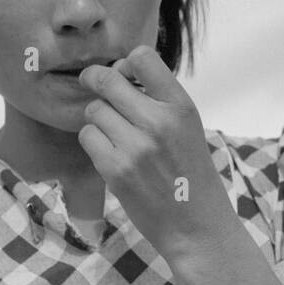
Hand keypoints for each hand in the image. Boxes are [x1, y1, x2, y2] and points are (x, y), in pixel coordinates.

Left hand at [77, 45, 233, 261]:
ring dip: (98, 120)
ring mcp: (135, 146)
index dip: (125, 64)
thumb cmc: (190, 176)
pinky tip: (109, 153)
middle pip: (107, 81)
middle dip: (97, 82)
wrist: (196, 226)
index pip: (141, 58)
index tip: (123, 76)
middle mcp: (158, 122)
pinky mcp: (116, 169)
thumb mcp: (188, 128)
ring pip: (93, 110)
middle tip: (94, 88)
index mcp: (181, 106)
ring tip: (115, 135)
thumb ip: (159, 101)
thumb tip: (119, 71)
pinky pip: (87, 137)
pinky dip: (93, 142)